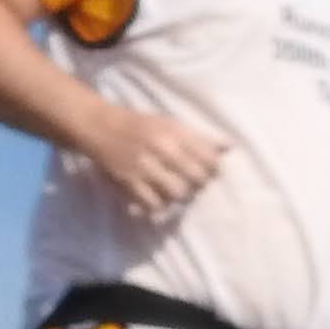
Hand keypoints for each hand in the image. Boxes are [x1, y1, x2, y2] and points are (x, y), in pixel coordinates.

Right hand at [84, 105, 230, 221]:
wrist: (100, 127)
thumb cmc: (141, 125)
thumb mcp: (170, 123)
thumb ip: (199, 137)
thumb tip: (229, 147)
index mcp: (174, 132)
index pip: (208, 158)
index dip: (213, 168)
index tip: (208, 171)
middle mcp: (162, 148)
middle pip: (196, 178)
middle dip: (199, 184)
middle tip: (193, 183)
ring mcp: (145, 166)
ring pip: (178, 193)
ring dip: (180, 195)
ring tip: (176, 191)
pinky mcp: (129, 182)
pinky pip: (154, 204)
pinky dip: (158, 205)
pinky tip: (157, 199)